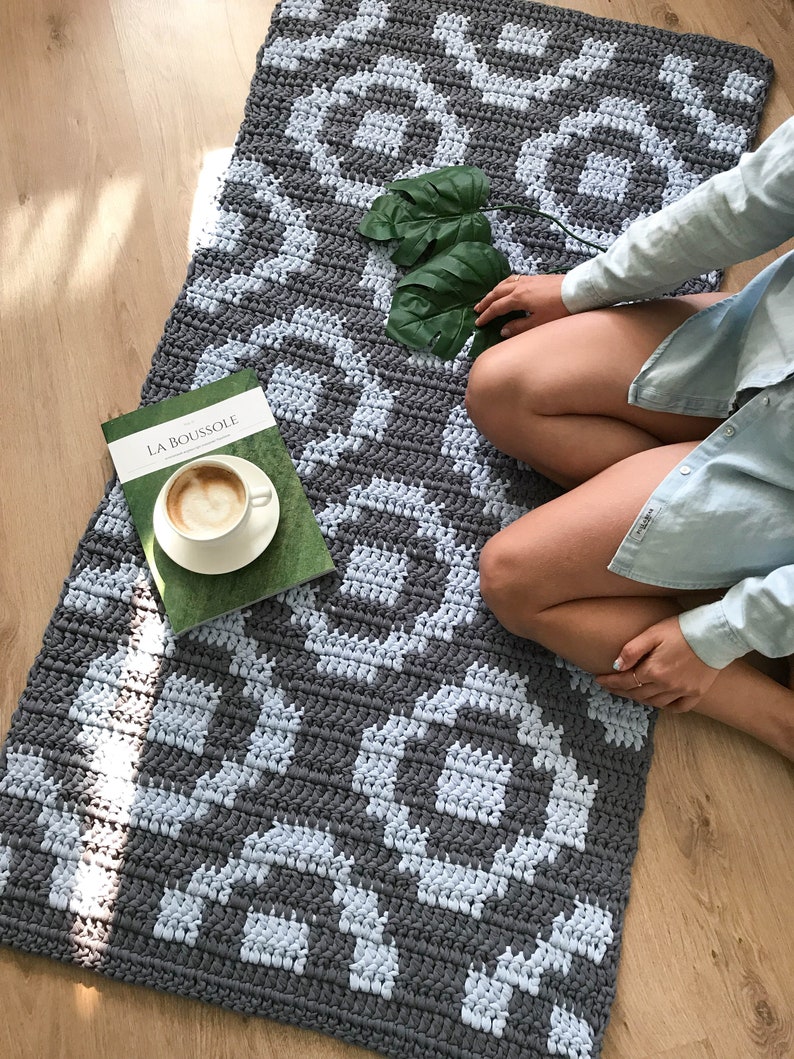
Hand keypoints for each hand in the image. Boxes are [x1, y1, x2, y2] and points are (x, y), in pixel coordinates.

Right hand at [474, 273, 570, 336]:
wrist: (578, 291)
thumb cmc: (559, 309)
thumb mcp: (538, 323)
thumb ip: (519, 327)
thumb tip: (503, 330)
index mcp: (518, 298)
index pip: (497, 308)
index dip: (486, 316)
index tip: (478, 323)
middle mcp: (519, 286)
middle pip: (497, 293)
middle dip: (486, 301)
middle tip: (477, 309)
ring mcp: (528, 280)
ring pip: (505, 283)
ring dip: (494, 291)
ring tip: (489, 297)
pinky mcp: (536, 277)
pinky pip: (514, 279)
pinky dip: (505, 284)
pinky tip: (508, 287)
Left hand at [595, 615, 720, 712]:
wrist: (716, 633)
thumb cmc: (682, 629)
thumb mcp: (652, 633)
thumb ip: (632, 650)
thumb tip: (615, 665)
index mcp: (653, 671)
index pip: (625, 682)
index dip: (610, 682)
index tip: (599, 680)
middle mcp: (667, 686)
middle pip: (638, 694)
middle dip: (621, 691)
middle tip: (611, 687)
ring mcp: (683, 691)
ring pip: (655, 702)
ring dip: (640, 698)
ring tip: (631, 692)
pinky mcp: (697, 693)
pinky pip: (678, 707)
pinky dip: (667, 706)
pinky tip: (660, 700)